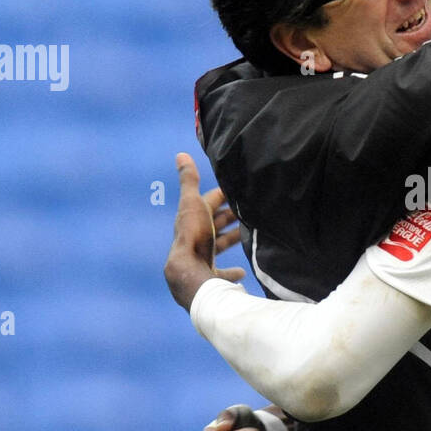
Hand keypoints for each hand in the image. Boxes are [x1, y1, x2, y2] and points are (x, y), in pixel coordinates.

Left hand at [164, 153, 245, 310]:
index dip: (222, 196)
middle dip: (230, 217)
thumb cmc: (192, 235)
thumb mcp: (193, 203)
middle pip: (216, 224)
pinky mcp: (209, 276)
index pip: (209, 203)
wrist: (188, 272)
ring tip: (249, 235)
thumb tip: (181, 154)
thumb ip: (189, 181)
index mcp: (193, 220)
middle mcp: (196, 238)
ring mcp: (202, 258)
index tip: (240, 190)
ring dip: (232, 240)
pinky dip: (232, 272)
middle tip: (250, 211)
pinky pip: (222, 273)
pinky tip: (241, 272)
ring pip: (220, 245)